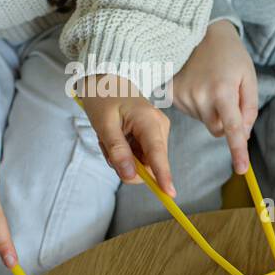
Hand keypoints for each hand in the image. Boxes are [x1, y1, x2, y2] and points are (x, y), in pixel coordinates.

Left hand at [75, 74, 175, 196]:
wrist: (108, 80)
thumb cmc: (104, 97)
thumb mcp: (104, 124)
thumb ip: (117, 150)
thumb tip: (130, 176)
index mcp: (149, 121)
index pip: (157, 154)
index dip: (163, 176)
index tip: (170, 194)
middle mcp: (160, 128)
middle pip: (148, 164)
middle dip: (125, 163)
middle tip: (106, 145)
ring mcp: (158, 132)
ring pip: (141, 163)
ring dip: (122, 158)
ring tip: (109, 138)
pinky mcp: (152, 136)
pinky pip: (139, 157)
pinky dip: (124, 153)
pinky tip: (115, 138)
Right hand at [168, 20, 257, 172]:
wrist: (201, 32)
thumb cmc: (230, 56)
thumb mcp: (249, 78)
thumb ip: (249, 109)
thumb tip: (242, 135)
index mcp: (223, 91)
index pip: (232, 128)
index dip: (238, 150)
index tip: (241, 169)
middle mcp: (200, 97)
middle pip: (217, 128)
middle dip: (225, 119)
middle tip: (226, 94)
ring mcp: (182, 96)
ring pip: (203, 120)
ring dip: (210, 109)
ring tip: (209, 83)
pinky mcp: (170, 94)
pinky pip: (189, 112)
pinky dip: (196, 104)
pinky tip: (196, 84)